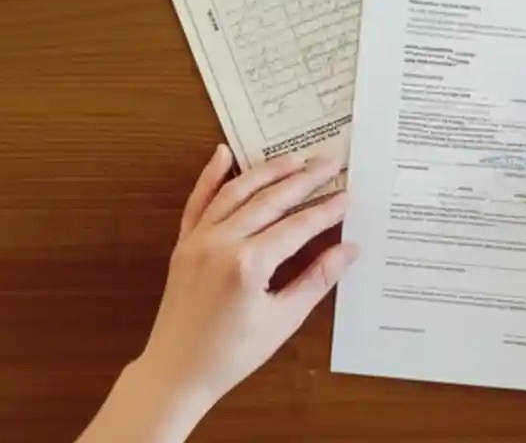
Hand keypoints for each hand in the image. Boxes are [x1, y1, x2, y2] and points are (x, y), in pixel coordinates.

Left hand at [129, 147, 356, 424]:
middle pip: (270, 200)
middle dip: (304, 179)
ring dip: (267, 171)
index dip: (326, 209)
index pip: (298, 226)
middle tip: (331, 162)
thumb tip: (349, 249)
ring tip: (295, 158)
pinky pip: (198, 201)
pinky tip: (222, 153)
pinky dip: (210, 175)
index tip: (348, 195)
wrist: (176, 371)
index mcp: (249, 264)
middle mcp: (222, 242)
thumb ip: (316, 279)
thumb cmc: (232, 354)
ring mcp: (198, 239)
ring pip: (236, 191)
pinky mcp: (184, 243)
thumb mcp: (283, 320)